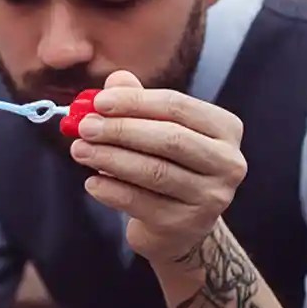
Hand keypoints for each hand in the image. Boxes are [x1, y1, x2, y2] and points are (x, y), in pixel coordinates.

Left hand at [69, 70, 246, 261]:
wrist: (179, 227)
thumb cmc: (167, 166)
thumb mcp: (157, 130)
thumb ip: (139, 103)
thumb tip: (115, 80)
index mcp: (225, 129)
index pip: (177, 106)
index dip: (135, 102)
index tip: (98, 102)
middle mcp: (227, 163)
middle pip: (169, 138)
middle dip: (121, 130)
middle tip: (85, 127)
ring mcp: (210, 197)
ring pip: (154, 171)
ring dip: (110, 158)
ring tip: (80, 151)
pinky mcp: (185, 225)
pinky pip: (141, 202)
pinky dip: (111, 190)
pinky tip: (91, 183)